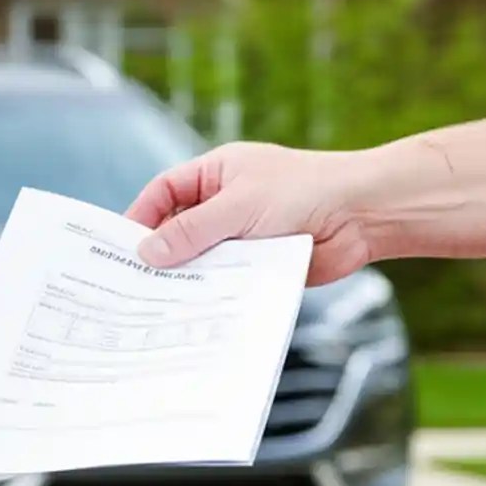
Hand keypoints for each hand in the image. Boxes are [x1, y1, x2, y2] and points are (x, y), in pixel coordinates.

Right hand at [124, 142, 372, 285]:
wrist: (364, 215)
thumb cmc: (304, 191)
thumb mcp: (238, 205)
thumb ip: (191, 230)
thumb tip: (147, 252)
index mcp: (215, 175)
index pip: (164, 193)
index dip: (141, 216)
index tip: (121, 246)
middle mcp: (224, 205)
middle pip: (178, 230)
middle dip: (160, 254)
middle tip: (132, 282)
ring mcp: (241, 236)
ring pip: (201, 259)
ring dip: (186, 278)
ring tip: (158, 303)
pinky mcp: (258, 264)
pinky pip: (225, 280)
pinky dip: (212, 293)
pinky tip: (195, 311)